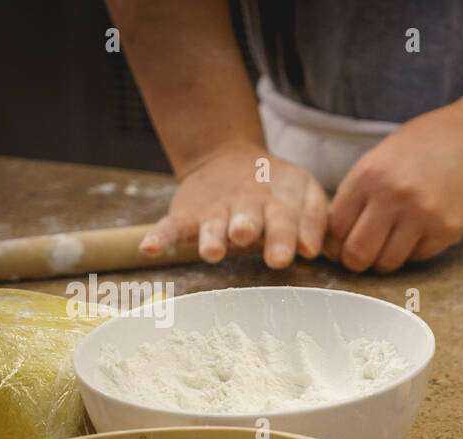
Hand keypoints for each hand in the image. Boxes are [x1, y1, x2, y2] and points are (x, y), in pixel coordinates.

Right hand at [141, 141, 327, 267]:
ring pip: (212, 225)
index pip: (283, 221)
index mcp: (277, 204)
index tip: (282, 257)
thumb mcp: (304, 191)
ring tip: (211, 251)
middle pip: (247, 221)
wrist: (228, 157)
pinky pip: (170, 226)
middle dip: (246, 230)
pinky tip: (149, 248)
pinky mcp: (187, 214)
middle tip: (245, 237)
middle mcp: (244, 207)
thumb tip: (311, 249)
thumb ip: (313, 219)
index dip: (283, 238)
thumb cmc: (275, 186)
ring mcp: (214, 211)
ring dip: (212, 237)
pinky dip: (159, 237)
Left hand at [325, 108, 462, 272]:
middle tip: (361, 257)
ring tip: (390, 245)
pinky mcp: (447, 230)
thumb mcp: (379, 159)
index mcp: (368, 175)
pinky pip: (418, 258)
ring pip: (387, 262)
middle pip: (358, 253)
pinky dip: (413, 251)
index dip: (335, 244)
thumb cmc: (422, 148)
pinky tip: (419, 232)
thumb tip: (335, 236)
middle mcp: (393, 196)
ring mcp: (422, 215)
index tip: (340, 247)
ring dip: (385, 260)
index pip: (336, 228)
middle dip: (355, 261)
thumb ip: (356, 194)